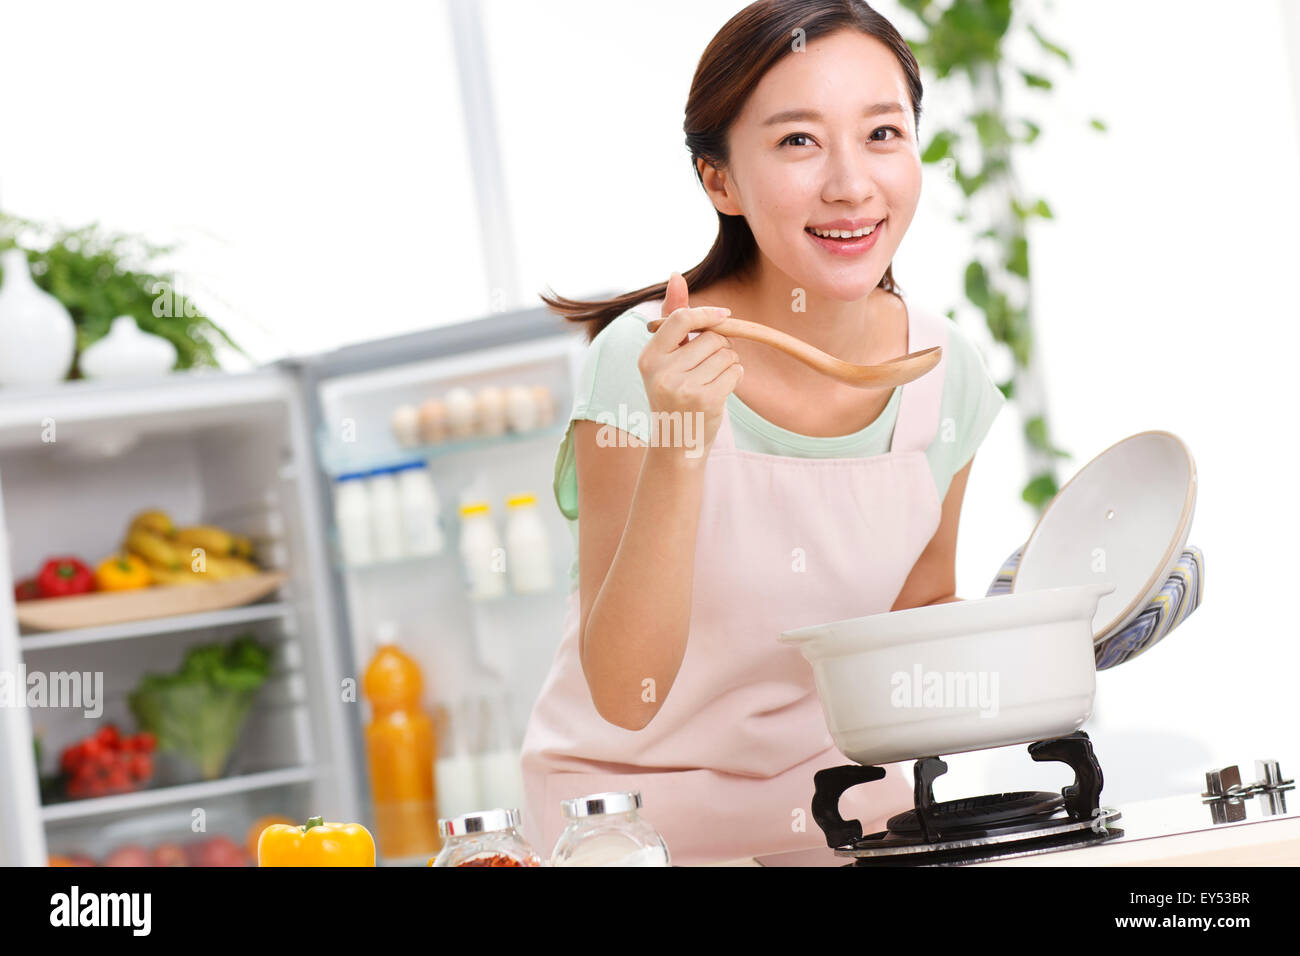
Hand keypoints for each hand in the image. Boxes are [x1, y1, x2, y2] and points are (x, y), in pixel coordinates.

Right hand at [637, 272, 741, 457]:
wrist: (676, 444)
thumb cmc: (674, 395)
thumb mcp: (666, 358)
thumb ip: (673, 319)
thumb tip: (676, 275)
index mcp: (648, 357)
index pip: (682, 318)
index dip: (707, 314)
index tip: (723, 316)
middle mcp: (661, 372)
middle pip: (712, 338)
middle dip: (721, 347)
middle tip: (708, 367)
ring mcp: (683, 388)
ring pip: (726, 354)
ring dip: (729, 364)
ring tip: (712, 381)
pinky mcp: (705, 401)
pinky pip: (735, 372)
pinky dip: (735, 378)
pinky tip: (721, 391)